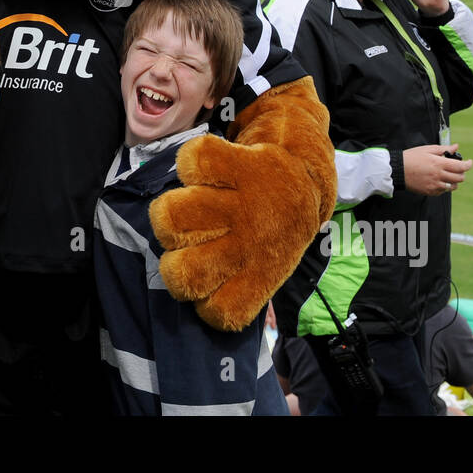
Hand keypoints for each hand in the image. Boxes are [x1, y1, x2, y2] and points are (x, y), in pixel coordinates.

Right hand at [150, 78, 335, 332]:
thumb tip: (195, 293)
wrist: (301, 180)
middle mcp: (248, 244)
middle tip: (188, 239)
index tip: (204, 275)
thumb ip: (233, 286)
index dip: (197, 296)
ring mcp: (243, 203)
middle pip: (180, 272)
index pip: (215, 311)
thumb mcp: (264, 268)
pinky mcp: (239, 163)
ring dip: (171, 210)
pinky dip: (189, 163)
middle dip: (172, 255)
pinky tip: (204, 173)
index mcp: (256, 277)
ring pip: (170, 217)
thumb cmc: (269, 231)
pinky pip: (191, 161)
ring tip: (190, 205)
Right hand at [403, 143, 472, 195]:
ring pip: (453, 187)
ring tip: (448, 176)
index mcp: (439, 164)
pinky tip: (438, 180)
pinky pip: (443, 191)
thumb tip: (455, 147)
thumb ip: (443, 149)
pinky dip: (444, 186)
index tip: (469, 163)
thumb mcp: (427, 149)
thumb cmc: (411, 158)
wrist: (397, 170)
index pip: (461, 167)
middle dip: (462, 173)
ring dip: (454, 181)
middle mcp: (438, 176)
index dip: (468, 165)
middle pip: (459, 178)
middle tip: (457, 169)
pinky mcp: (430, 192)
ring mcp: (434, 185)